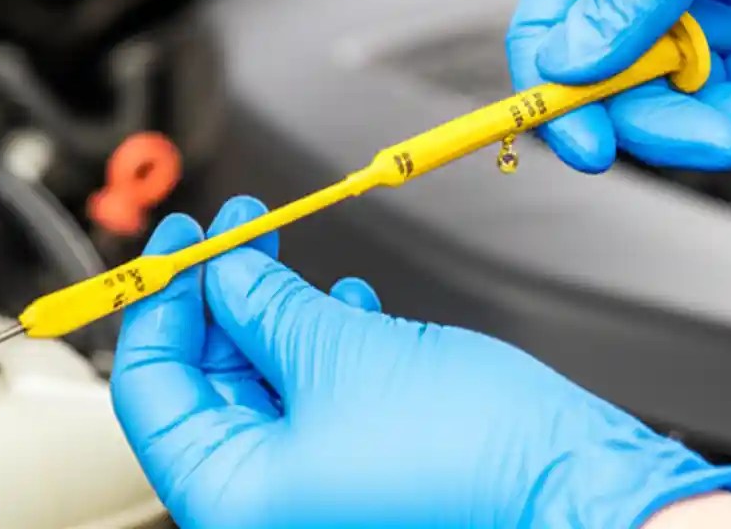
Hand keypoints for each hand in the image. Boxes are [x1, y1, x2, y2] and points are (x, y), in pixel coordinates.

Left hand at [111, 197, 730, 527]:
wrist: (578, 485)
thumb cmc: (472, 452)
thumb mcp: (343, 352)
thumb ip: (265, 306)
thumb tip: (224, 273)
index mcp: (233, 500)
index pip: (152, 392)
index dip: (163, 302)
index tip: (182, 244)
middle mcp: (266, 510)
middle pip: (207, 388)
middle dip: (221, 299)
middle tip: (237, 231)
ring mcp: (315, 496)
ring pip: (265, 390)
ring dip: (276, 316)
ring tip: (289, 257)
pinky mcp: (361, 475)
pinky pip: (316, 405)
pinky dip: (323, 348)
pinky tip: (348, 305)